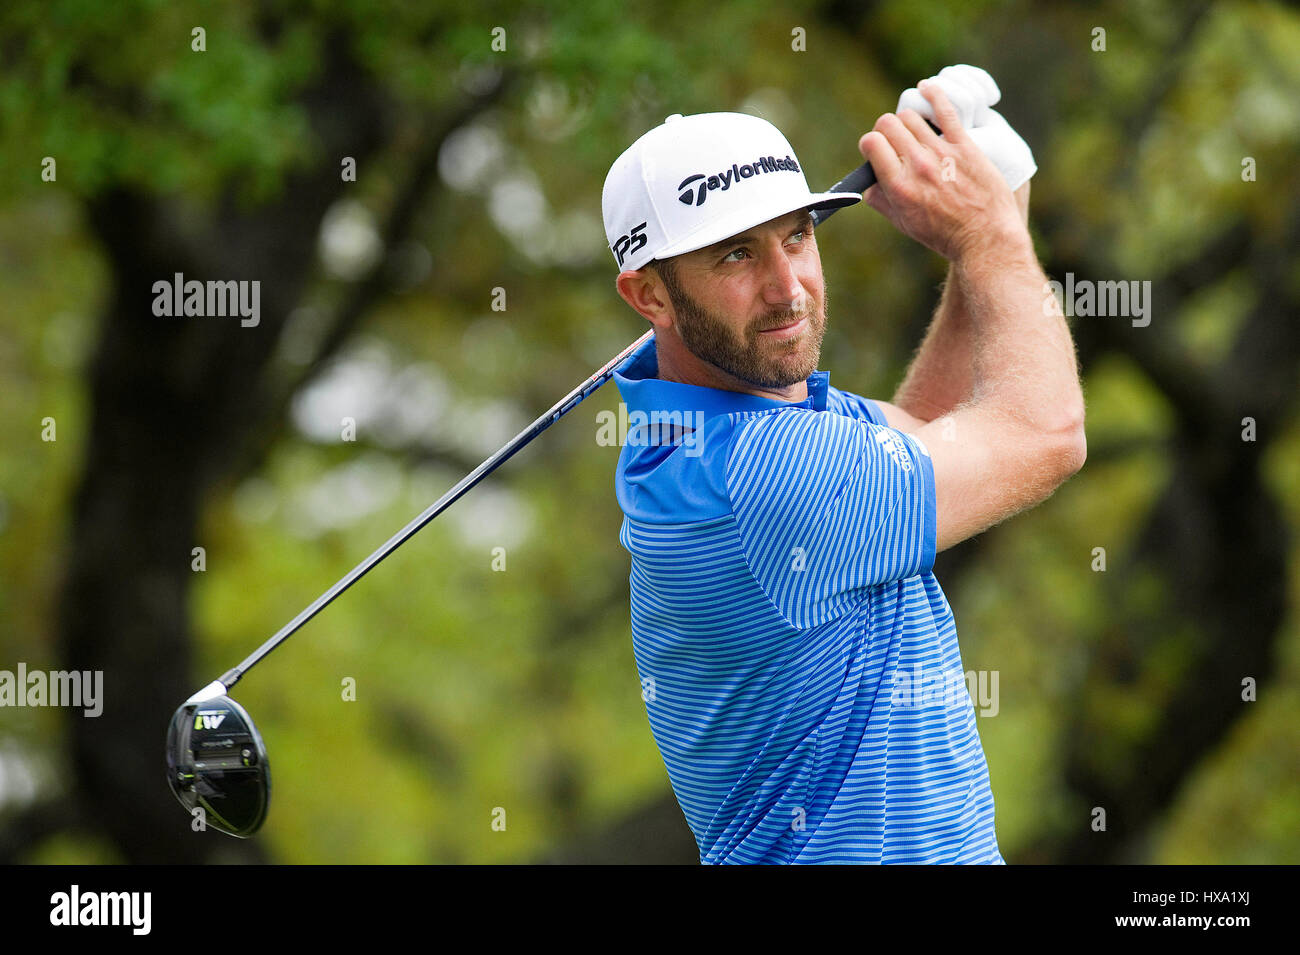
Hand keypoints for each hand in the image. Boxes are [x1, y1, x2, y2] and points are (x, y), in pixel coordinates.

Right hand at [858, 81, 1028, 263]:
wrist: (984, 237)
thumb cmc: (943, 234)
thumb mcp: (904, 224)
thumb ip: (881, 201)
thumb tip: (869, 184)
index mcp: (899, 186)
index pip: (871, 143)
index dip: (871, 143)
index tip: (877, 150)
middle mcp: (917, 166)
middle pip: (888, 124)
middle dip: (886, 129)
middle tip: (895, 141)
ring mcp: (941, 153)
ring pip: (912, 115)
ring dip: (907, 120)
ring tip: (913, 130)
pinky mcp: (964, 145)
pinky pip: (945, 109)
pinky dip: (933, 94)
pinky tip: (926, 88)